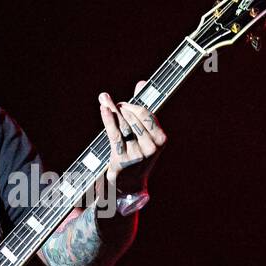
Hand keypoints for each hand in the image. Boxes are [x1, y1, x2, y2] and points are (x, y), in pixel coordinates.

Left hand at [98, 80, 166, 197]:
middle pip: (133, 119)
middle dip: (121, 108)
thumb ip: (143, 107)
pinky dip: (107, 119)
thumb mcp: (145, 133)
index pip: (147, 115)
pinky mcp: (122, 159)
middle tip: (111, 103)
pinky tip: (103, 109)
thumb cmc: (138, 153)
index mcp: (161, 140)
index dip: (133, 106)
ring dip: (112, 110)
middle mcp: (151, 148)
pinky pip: (114, 134)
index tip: (122, 104)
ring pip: (122, 125)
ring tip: (104, 101)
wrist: (130, 184)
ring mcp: (137, 155)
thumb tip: (142, 82)